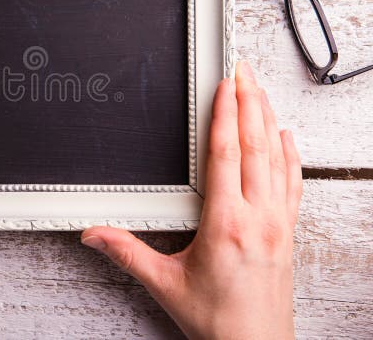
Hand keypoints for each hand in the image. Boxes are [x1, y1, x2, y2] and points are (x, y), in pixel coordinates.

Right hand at [82, 61, 301, 339]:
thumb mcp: (164, 284)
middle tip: (244, 72)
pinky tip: (286, 138)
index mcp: (226, 224)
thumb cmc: (218, 321)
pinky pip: (293, 183)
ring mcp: (277, 224)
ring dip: (269, 120)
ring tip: (261, 92)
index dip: (226, 114)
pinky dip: (290, 154)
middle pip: (257, 146)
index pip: (227, 154)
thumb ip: (126, 253)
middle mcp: (258, 219)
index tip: (225, 86)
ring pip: (278, 159)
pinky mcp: (286, 233)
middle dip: (249, 102)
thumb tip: (93, 234)